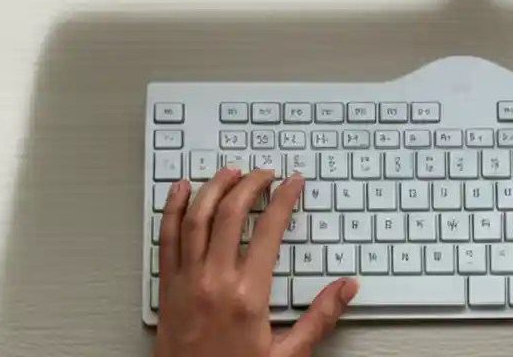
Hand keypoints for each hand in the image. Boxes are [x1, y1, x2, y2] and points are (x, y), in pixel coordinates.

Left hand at [153, 168, 357, 356]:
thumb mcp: (287, 356)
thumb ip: (318, 318)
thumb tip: (346, 288)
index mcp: (248, 294)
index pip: (269, 230)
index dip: (283, 200)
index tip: (292, 183)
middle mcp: (214, 281)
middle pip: (231, 214)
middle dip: (249, 185)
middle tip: (264, 172)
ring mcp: (186, 281)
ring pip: (196, 218)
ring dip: (213, 188)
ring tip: (228, 172)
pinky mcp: (167, 288)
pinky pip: (166, 238)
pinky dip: (172, 209)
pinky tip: (181, 191)